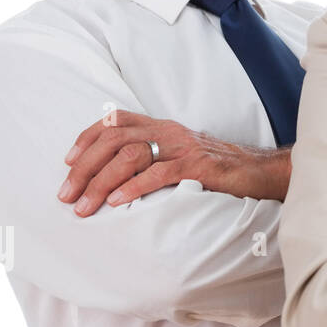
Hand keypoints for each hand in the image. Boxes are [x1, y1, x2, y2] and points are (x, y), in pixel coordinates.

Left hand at [58, 110, 291, 216]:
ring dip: (101, 182)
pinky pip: (159, 173)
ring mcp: (183, 147)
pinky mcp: (198, 166)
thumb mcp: (179, 157)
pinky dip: (133, 187)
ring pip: (130, 156)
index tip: (67, 163)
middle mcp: (169, 132)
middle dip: (84, 168)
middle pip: (114, 140)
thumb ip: (151, 158)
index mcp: (162, 127)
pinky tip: (117, 202)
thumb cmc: (216, 171)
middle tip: (67, 195)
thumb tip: (112, 178)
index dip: (86, 139)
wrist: (259, 173)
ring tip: (85, 206)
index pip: (114, 121)